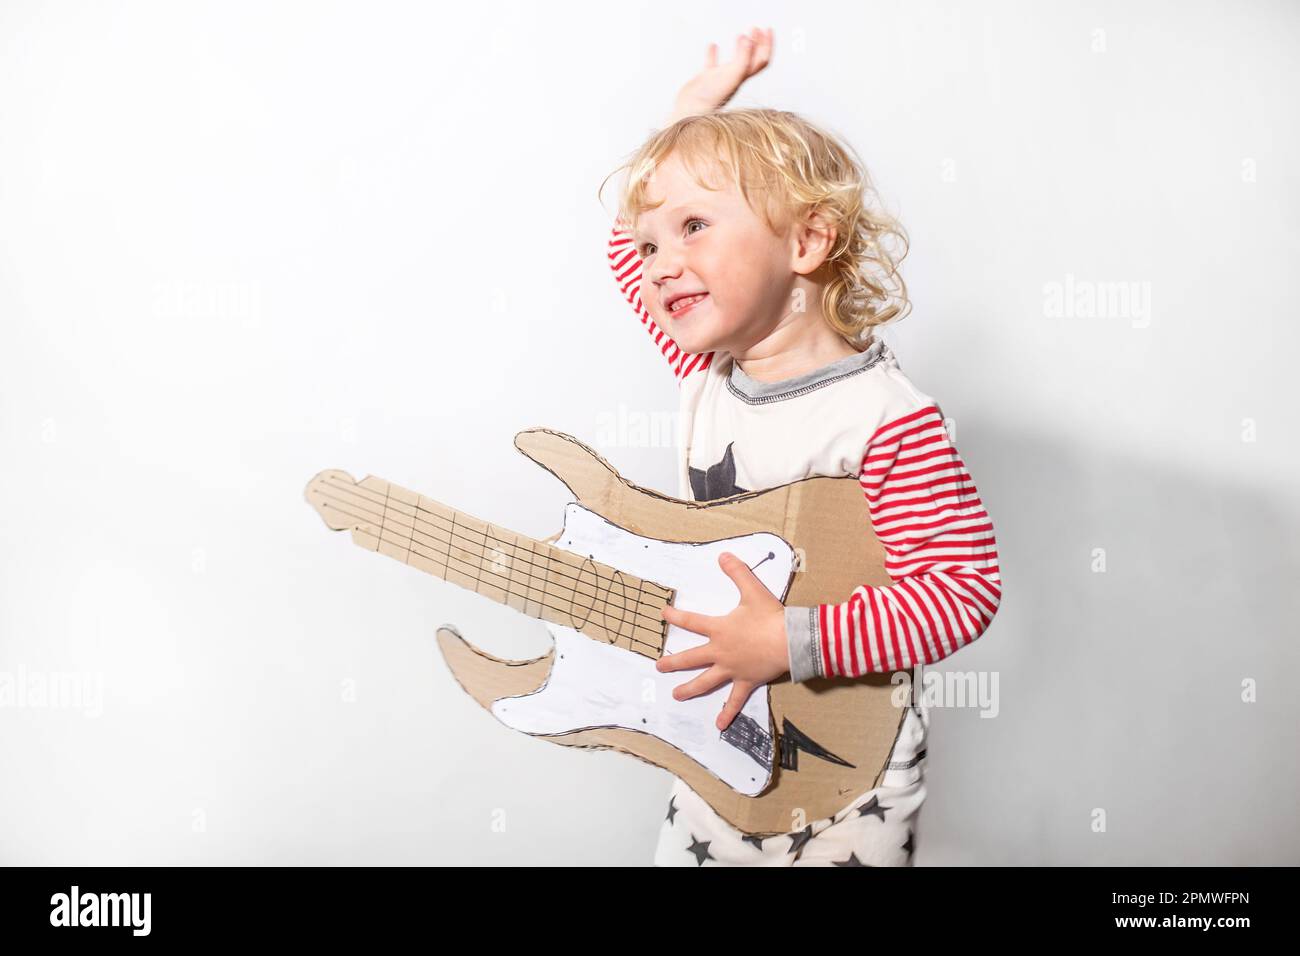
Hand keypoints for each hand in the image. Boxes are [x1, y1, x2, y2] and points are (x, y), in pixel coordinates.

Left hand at [656, 551, 789, 731]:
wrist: (789, 640)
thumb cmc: (770, 616)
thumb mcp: (752, 590)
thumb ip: (736, 571)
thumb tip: (723, 554)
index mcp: (720, 629)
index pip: (692, 622)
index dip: (676, 617)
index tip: (663, 614)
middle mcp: (721, 651)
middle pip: (691, 657)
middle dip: (673, 662)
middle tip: (659, 666)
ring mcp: (731, 669)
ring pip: (705, 681)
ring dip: (689, 688)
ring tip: (676, 695)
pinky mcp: (746, 681)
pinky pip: (734, 700)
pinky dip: (727, 713)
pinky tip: (718, 725)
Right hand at [668, 27, 773, 124]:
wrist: (691, 112)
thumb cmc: (712, 99)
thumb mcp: (732, 75)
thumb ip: (743, 57)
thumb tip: (749, 39)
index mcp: (743, 77)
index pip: (761, 59)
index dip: (767, 44)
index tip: (767, 29)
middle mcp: (734, 78)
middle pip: (751, 59)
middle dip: (757, 43)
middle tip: (757, 28)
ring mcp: (720, 79)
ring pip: (733, 61)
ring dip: (739, 48)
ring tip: (741, 35)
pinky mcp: (706, 80)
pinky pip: (711, 64)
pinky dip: (713, 54)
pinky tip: (713, 46)